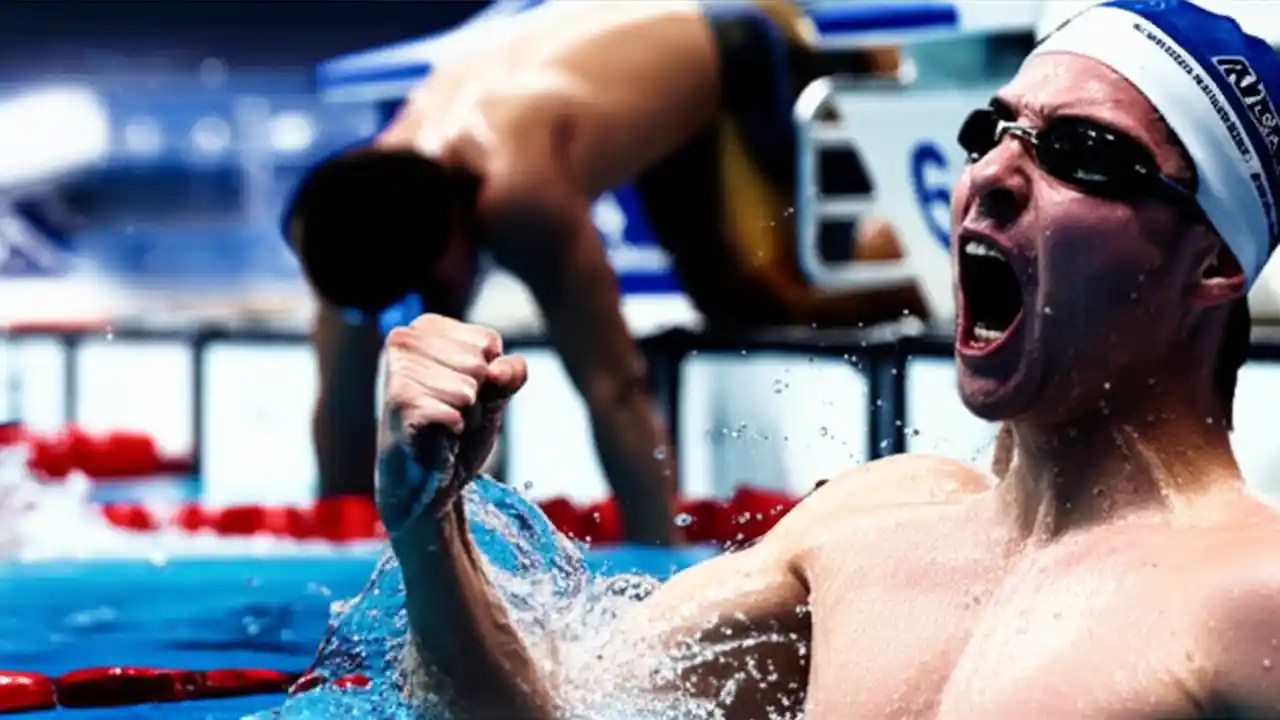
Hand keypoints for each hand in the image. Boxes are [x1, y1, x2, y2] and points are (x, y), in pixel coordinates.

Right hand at [376, 314, 527, 533]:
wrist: (429, 475)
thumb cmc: (457, 425)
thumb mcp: (495, 392)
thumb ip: (509, 373)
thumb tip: (498, 370)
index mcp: (426, 327)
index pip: (487, 342)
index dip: (489, 374)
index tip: (464, 390)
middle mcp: (404, 340)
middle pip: (478, 364)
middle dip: (477, 395)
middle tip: (453, 410)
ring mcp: (398, 370)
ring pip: (467, 388)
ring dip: (466, 414)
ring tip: (445, 422)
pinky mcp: (398, 402)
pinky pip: (454, 410)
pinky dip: (455, 428)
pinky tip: (438, 434)